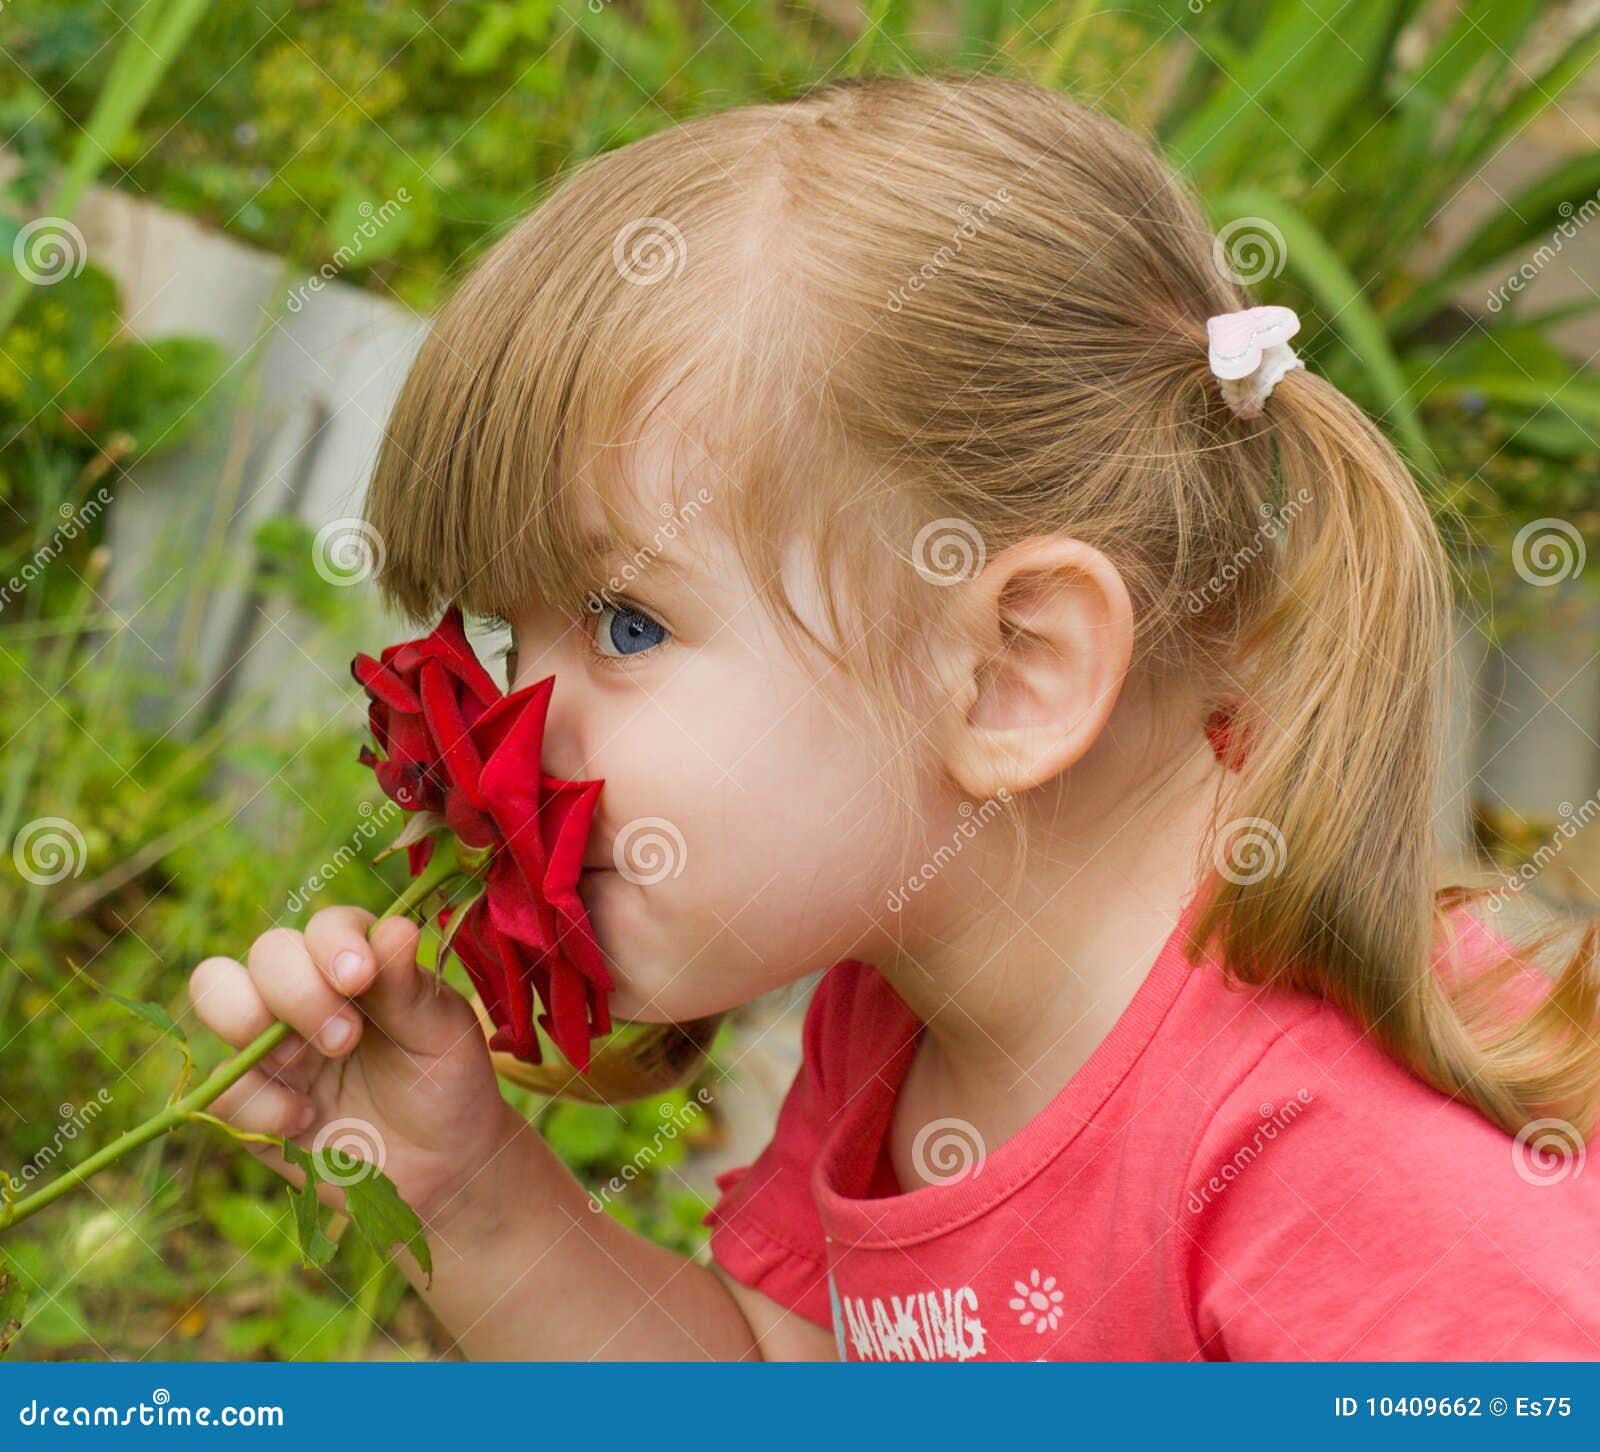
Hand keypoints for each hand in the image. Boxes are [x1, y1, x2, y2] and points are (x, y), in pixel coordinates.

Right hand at [187, 906, 526, 1242]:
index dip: (333, 944)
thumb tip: (394, 928)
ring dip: (249, 1021)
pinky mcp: (249, 1098)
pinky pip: (221, 1083)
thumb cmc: (446, 1083)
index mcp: (359, 964)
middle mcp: (307, 991)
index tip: (360, 978)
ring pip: (216, 992)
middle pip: (266, 954)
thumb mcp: (441, 1034)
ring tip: (302, 1063)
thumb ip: (407, 987)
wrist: (439, 1165)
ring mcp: (270, 1042)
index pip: (326, 927)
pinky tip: (306, 1119)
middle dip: (297, 991)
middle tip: (345, 1041)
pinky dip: (259, 1103)